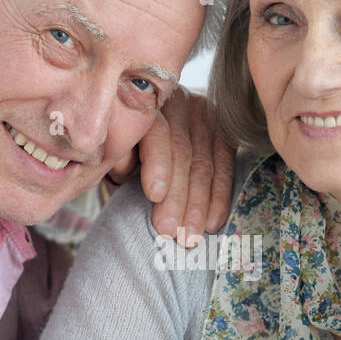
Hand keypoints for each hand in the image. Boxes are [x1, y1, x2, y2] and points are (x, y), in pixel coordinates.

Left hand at [106, 89, 234, 242]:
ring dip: (198, 204)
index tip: (155, 196)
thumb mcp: (116, 150)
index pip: (158, 132)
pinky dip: (219, 198)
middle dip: (178, 195)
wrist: (150, 132)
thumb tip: (122, 167)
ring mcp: (206, 115)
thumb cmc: (127, 146)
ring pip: (205, 164)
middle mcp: (180, 103)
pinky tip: (212, 223)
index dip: (158, 164)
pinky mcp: (223, 132)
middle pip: (183, 152)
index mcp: (148, 104)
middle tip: (170, 230)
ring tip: (189, 236)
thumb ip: (117, 156)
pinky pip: (224, 168)